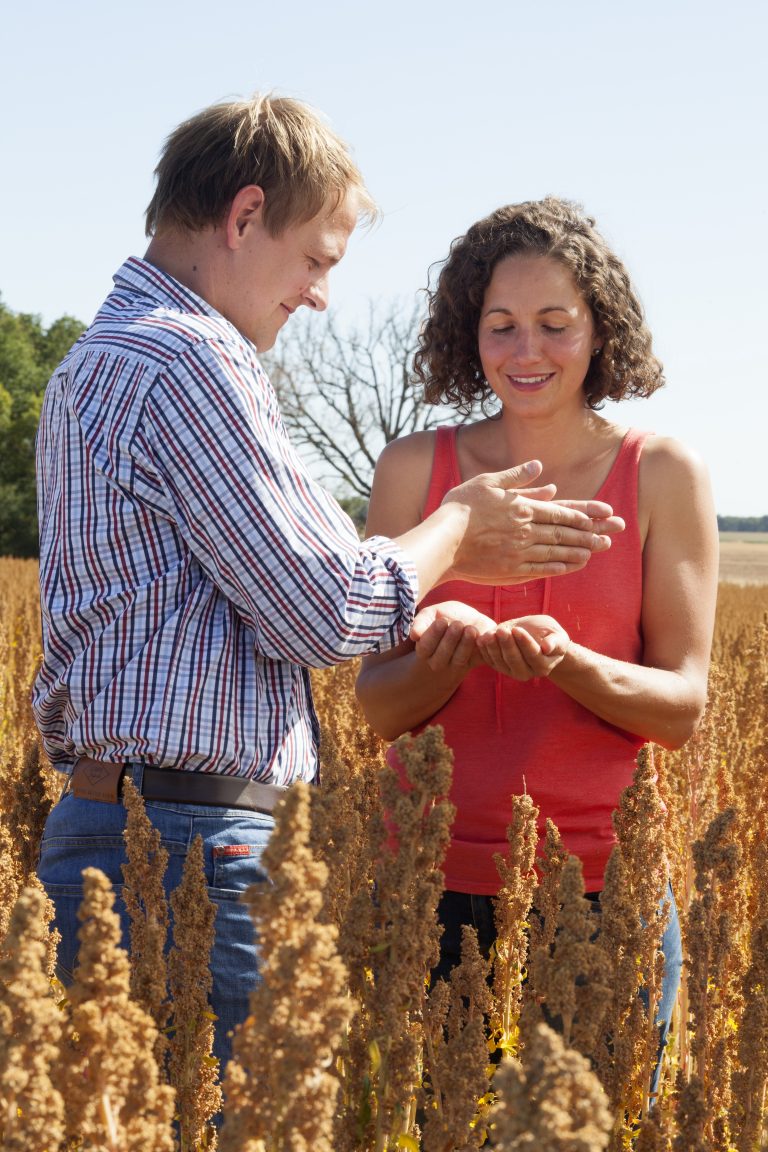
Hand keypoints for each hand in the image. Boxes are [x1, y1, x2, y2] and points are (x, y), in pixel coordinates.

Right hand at [410, 601, 495, 671]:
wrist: (472, 621)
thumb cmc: (447, 616)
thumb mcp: (432, 613)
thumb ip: (421, 621)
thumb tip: (414, 635)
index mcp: (425, 650)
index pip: (425, 647)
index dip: (434, 634)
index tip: (442, 621)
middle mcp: (438, 661)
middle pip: (441, 656)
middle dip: (450, 639)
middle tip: (458, 624)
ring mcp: (456, 666)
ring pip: (459, 659)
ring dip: (465, 644)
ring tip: (470, 629)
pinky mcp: (474, 663)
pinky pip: (476, 660)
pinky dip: (479, 649)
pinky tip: (481, 636)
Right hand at [442, 461, 624, 583]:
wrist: (442, 541)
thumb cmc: (461, 508)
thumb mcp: (488, 482)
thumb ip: (516, 477)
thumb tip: (540, 465)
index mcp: (523, 508)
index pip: (563, 510)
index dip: (587, 513)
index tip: (607, 514)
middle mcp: (527, 531)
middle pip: (566, 532)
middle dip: (592, 533)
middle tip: (613, 535)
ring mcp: (521, 552)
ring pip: (559, 551)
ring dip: (581, 550)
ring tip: (598, 550)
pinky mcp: (512, 570)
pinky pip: (544, 568)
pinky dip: (562, 567)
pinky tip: (573, 566)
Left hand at [476, 614, 569, 680]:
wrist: (537, 638)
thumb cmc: (550, 635)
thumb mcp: (558, 635)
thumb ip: (555, 641)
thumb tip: (547, 648)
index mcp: (543, 665)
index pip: (533, 655)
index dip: (524, 642)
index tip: (517, 630)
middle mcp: (528, 673)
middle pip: (514, 660)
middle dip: (507, 644)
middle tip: (501, 630)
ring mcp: (511, 672)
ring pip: (500, 662)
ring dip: (493, 648)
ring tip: (488, 634)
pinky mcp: (499, 667)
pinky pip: (490, 660)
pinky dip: (484, 650)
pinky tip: (480, 638)